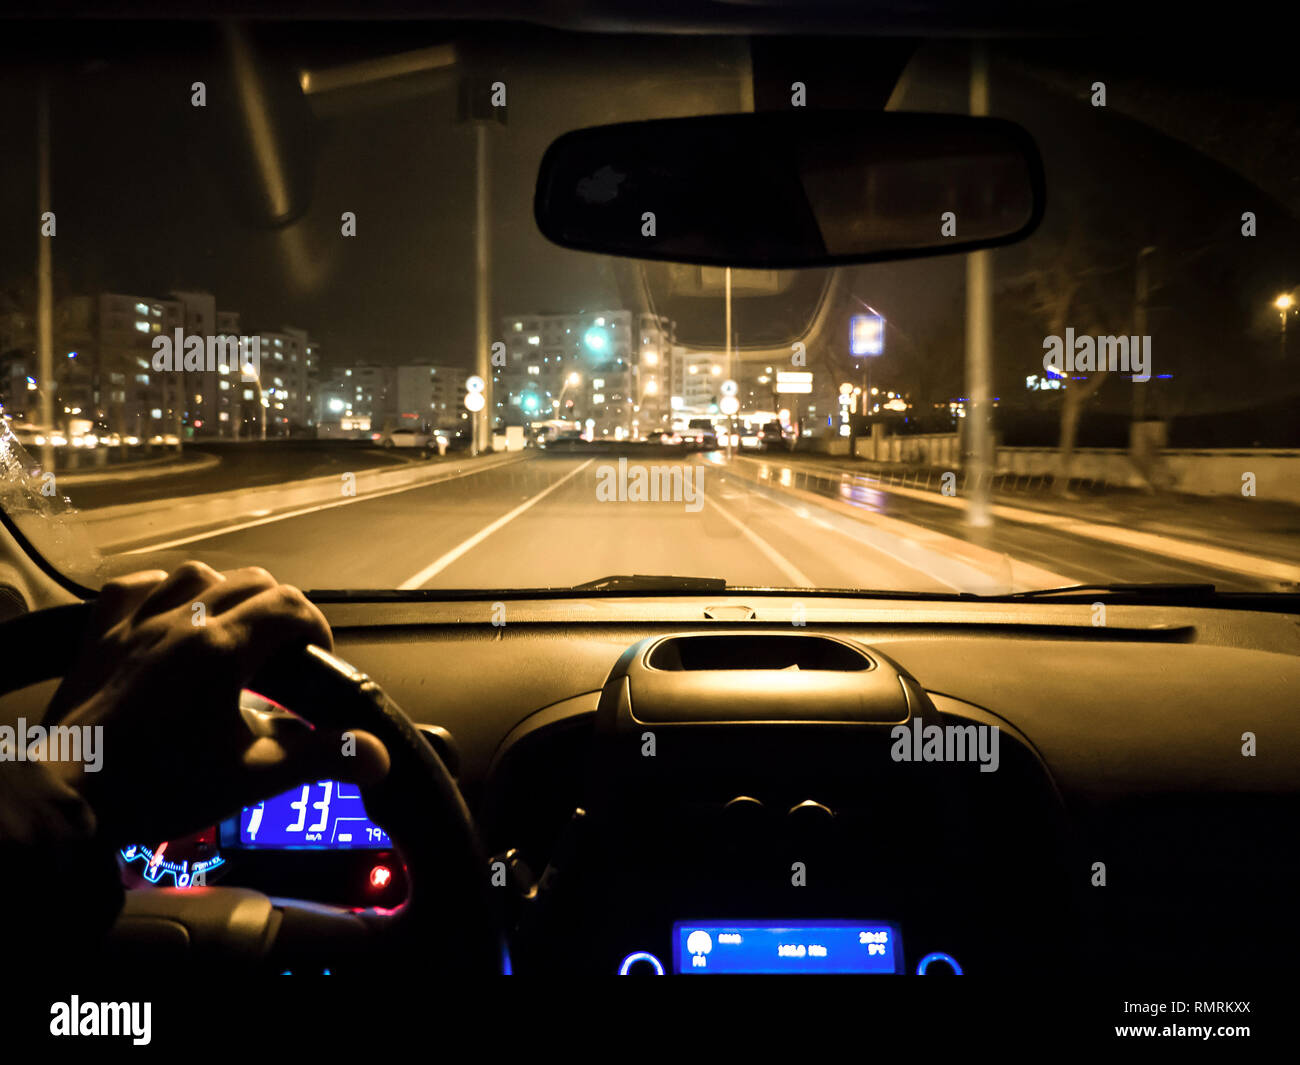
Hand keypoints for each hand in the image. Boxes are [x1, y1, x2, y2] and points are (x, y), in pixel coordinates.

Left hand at [44, 562, 388, 842]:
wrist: (70, 798)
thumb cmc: (159, 785)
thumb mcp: (251, 775)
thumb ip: (319, 757)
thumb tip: (378, 756)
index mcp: (222, 647)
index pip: (290, 606)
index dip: (315, 630)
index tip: (317, 664)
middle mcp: (182, 619)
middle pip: (252, 581)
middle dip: (280, 611)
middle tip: (285, 655)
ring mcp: (136, 622)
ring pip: (197, 574)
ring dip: (226, 594)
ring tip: (235, 630)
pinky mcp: (100, 635)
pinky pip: (136, 586)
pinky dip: (163, 592)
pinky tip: (172, 615)